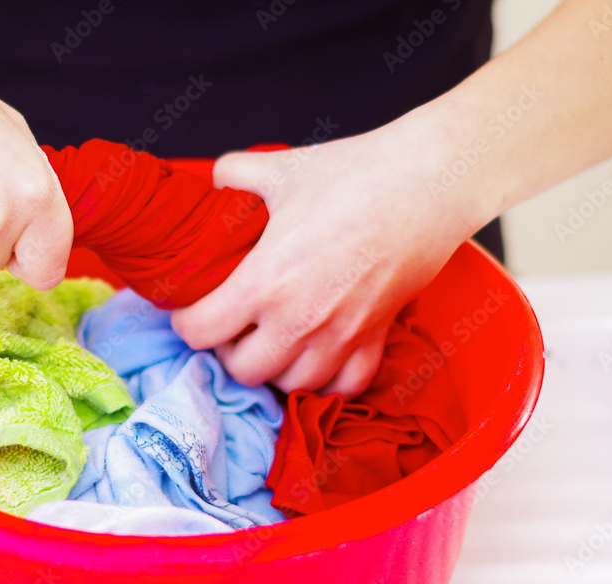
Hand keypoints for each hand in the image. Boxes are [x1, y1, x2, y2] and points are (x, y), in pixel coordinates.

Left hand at [171, 104, 496, 395]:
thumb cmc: (355, 174)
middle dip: (228, 351)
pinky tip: (318, 357)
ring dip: (275, 369)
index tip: (190, 309)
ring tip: (272, 341)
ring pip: (292, 385)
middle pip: (243, 370)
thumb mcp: (281, 168)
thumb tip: (215, 179)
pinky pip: (345, 387)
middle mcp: (299, 320)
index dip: (185, 322)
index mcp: (265, 281)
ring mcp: (340, 336)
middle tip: (232, 325)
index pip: (200, 332)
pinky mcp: (375, 338)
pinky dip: (327, 381)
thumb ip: (235, 174)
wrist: (426, 184)